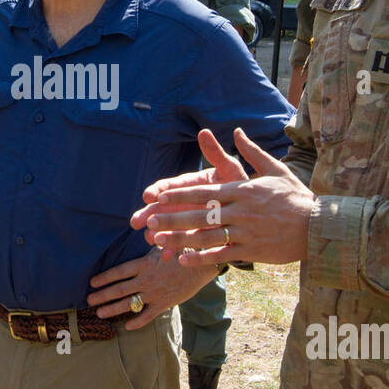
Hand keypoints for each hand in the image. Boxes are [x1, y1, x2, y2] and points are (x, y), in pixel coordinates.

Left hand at [86, 247, 219, 330]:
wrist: (202, 266)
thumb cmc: (183, 250)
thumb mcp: (163, 244)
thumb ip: (150, 243)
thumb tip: (141, 233)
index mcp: (144, 265)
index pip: (118, 272)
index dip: (104, 278)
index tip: (92, 283)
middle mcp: (146, 280)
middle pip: (119, 289)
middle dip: (102, 295)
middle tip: (89, 300)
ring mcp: (154, 294)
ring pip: (129, 304)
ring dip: (112, 309)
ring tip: (99, 313)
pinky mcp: (164, 304)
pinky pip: (148, 315)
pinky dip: (137, 322)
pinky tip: (126, 326)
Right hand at [130, 128, 249, 243]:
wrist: (252, 209)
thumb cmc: (240, 185)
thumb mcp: (230, 169)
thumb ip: (216, 154)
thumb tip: (204, 132)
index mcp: (190, 185)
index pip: (171, 186)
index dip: (159, 191)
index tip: (148, 196)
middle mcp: (184, 202)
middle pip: (162, 208)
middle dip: (148, 215)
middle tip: (136, 222)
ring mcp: (187, 219)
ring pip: (167, 226)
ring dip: (157, 233)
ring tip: (149, 239)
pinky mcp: (193, 234)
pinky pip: (180, 243)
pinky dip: (172, 249)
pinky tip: (165, 256)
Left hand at [139, 126, 314, 266]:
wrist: (319, 225)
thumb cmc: (296, 196)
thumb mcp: (275, 169)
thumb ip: (252, 151)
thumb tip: (236, 130)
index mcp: (242, 189)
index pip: (204, 191)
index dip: (179, 194)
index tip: (159, 197)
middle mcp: (240, 210)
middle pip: (199, 214)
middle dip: (172, 218)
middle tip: (149, 221)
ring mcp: (245, 232)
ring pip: (206, 236)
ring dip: (180, 239)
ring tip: (159, 241)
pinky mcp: (251, 250)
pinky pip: (221, 254)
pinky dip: (201, 257)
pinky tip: (183, 260)